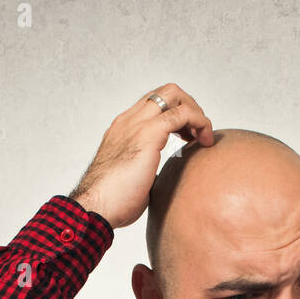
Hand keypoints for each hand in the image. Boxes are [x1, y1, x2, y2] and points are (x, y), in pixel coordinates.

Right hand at [68, 83, 213, 228]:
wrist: (95, 206)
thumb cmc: (111, 201)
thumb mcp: (131, 177)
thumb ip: (145, 168)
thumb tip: (159, 178)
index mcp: (122, 128)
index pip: (152, 104)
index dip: (174, 113)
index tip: (186, 136)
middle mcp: (129, 120)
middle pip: (165, 92)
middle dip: (188, 106)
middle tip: (197, 133)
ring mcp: (138, 124)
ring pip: (174, 95)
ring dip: (196, 113)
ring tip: (203, 138)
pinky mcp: (149, 134)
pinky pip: (182, 114)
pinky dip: (199, 123)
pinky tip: (204, 142)